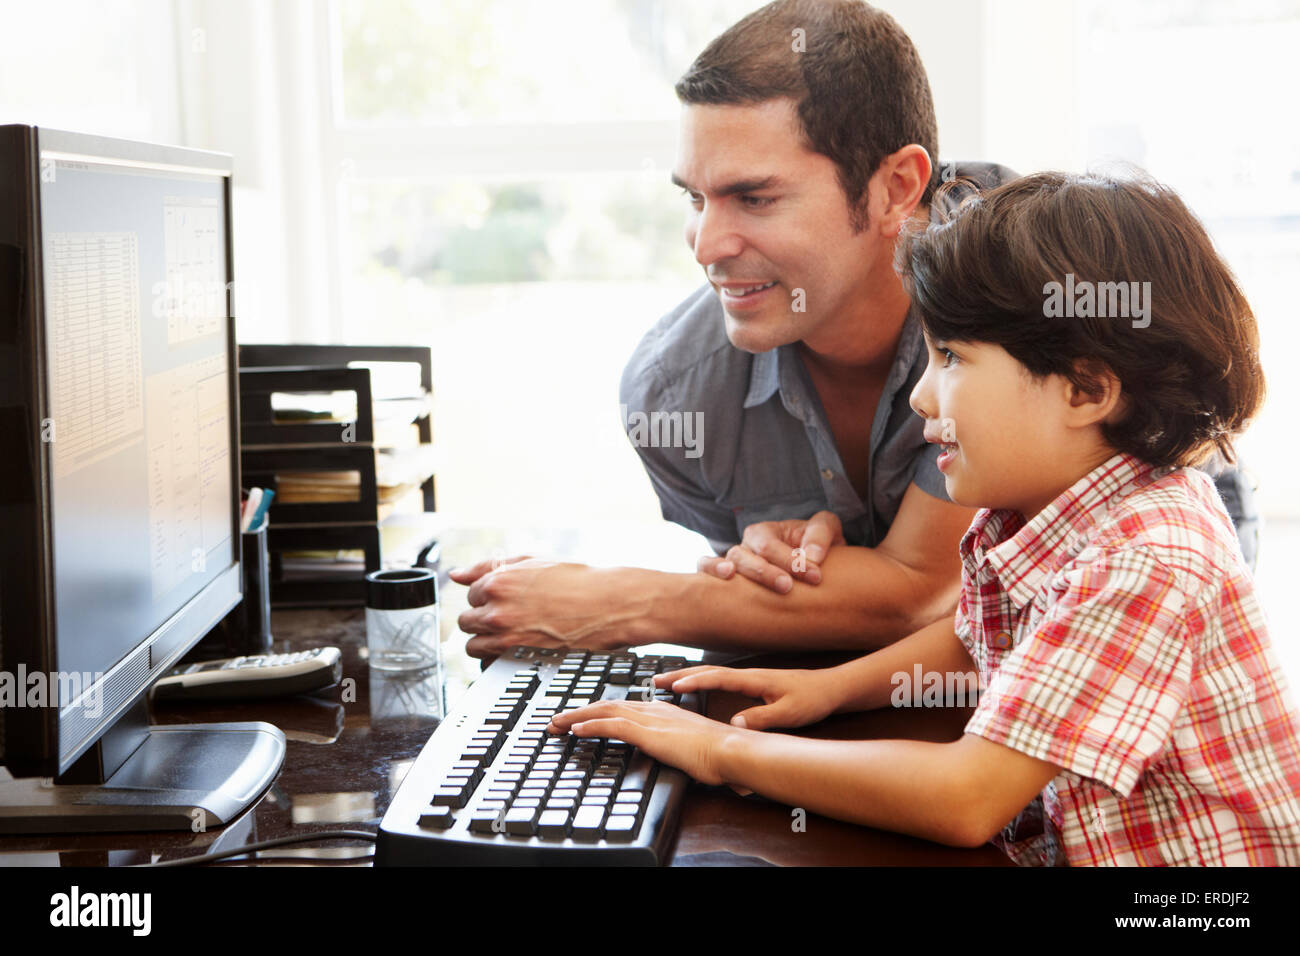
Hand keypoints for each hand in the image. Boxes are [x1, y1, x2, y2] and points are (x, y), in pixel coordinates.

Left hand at [449, 557, 648, 657]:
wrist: (610, 604)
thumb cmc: (576, 580)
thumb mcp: (532, 561)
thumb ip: (488, 566)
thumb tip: (456, 575)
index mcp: (497, 582)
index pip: (471, 594)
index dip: (488, 597)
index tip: (505, 601)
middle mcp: (497, 610)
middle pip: (466, 621)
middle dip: (482, 619)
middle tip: (508, 618)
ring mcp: (507, 636)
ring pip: (473, 645)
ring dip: (485, 640)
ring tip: (510, 635)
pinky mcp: (520, 656)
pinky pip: (489, 664)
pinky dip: (497, 659)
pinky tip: (515, 649)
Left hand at [548, 700, 742, 785]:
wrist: (731, 750)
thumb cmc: (719, 753)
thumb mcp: (691, 746)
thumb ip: (677, 745)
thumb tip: (673, 753)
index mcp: (663, 711)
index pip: (623, 707)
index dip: (598, 712)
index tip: (580, 719)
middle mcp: (654, 710)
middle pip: (608, 705)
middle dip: (580, 711)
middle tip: (557, 720)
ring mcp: (651, 719)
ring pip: (604, 711)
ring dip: (577, 717)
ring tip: (556, 724)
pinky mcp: (649, 732)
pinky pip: (613, 726)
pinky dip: (591, 726)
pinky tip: (576, 731)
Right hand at [655, 665, 842, 729]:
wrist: (831, 688)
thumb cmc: (813, 698)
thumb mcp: (791, 712)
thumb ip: (764, 717)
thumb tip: (735, 724)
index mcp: (754, 679)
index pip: (717, 678)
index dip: (694, 682)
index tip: (673, 687)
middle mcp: (747, 675)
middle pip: (707, 671)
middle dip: (680, 675)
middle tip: (654, 681)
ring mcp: (748, 678)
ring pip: (710, 674)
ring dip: (686, 676)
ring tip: (664, 683)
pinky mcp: (751, 684)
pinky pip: (718, 680)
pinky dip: (699, 681)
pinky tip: (692, 688)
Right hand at [697, 511, 844, 591]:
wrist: (811, 565)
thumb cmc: (814, 545)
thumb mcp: (824, 530)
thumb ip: (820, 535)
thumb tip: (813, 557)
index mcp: (763, 533)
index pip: (770, 546)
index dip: (790, 560)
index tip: (816, 577)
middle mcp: (744, 548)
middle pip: (745, 557)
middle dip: (765, 572)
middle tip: (787, 587)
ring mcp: (733, 565)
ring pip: (728, 565)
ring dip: (740, 576)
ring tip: (739, 579)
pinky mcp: (727, 583)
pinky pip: (706, 573)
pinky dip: (709, 571)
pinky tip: (724, 579)